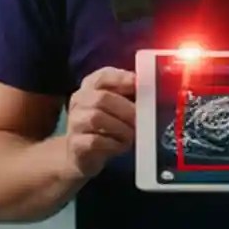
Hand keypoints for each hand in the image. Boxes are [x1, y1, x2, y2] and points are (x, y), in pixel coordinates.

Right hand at [64, 66, 135, 180]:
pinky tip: (121, 146)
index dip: (121, 78)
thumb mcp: (119, 106)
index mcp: (91, 85)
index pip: (103, 76)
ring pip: (96, 119)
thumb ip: (132, 95)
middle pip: (101, 98)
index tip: (138, 84)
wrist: (83, 152)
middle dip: (126, 109)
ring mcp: (74, 122)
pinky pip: (95, 141)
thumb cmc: (108, 123)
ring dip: (120, 127)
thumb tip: (153, 90)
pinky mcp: (75, 144)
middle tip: (141, 120)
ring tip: (132, 135)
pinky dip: (113, 144)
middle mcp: (79, 100)